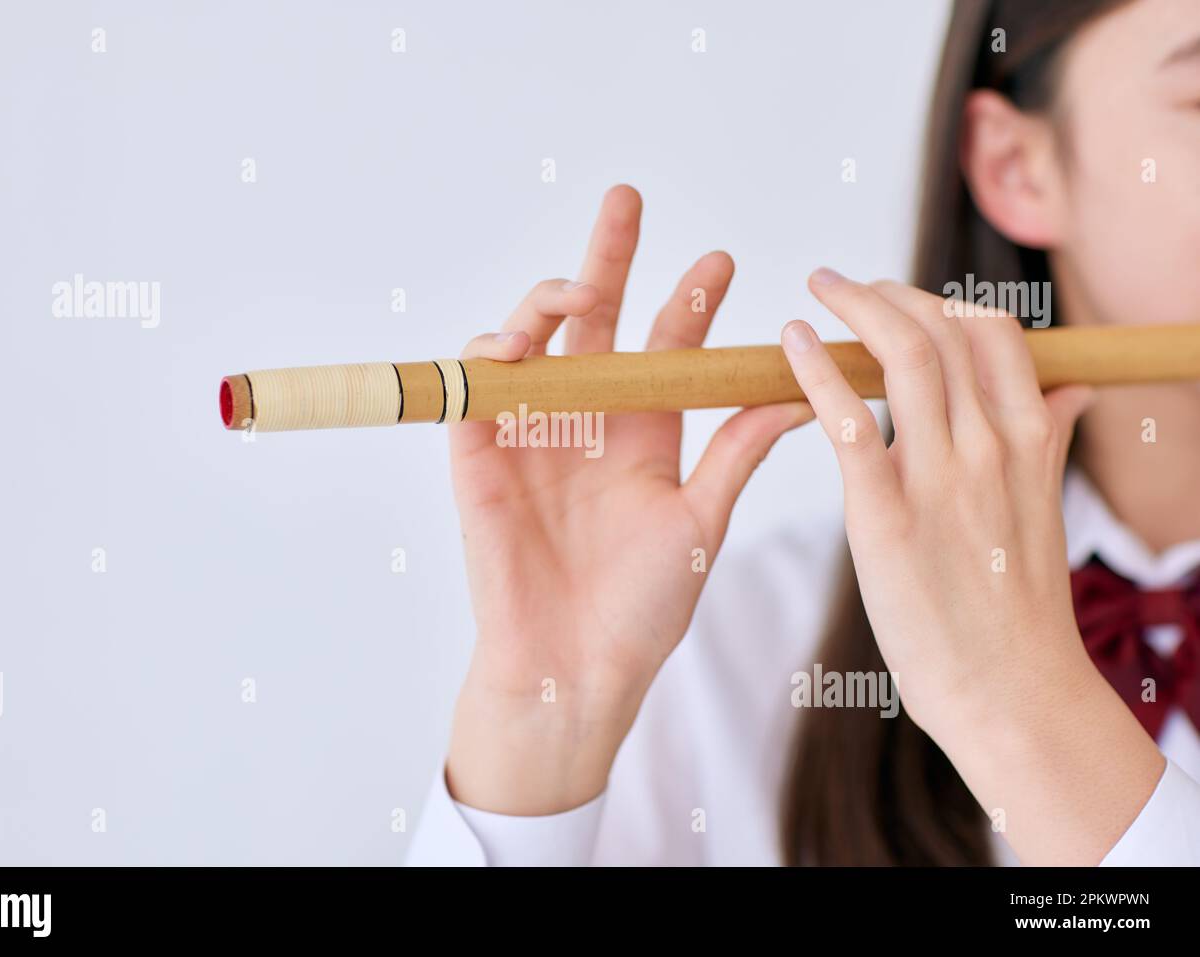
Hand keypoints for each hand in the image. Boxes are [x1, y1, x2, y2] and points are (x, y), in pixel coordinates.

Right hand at [445, 186, 810, 814]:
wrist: (574, 670)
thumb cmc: (641, 610)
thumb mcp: (702, 522)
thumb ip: (736, 452)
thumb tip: (799, 392)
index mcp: (645, 435)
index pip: (666, 347)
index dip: (689, 300)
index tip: (722, 262)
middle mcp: (589, 423)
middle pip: (597, 321)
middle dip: (611, 258)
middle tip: (628, 199)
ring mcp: (532, 435)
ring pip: (535, 341)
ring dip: (551, 300)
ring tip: (581, 287)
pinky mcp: (480, 457)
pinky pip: (476, 387)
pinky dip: (490, 355)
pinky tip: (518, 343)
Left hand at [781, 269, 1164, 863]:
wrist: (1011, 689)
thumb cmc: (1017, 605)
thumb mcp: (1044, 509)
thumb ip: (1050, 439)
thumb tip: (1074, 390)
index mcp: (1030, 439)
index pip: (993, 334)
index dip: (942, 301)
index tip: (902, 297)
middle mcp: (991, 445)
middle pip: (942, 331)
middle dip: (888, 292)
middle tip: (842, 283)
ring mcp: (941, 477)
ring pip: (902, 358)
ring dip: (855, 308)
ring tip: (819, 291)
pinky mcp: (887, 514)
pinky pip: (848, 421)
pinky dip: (816, 370)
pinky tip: (791, 342)